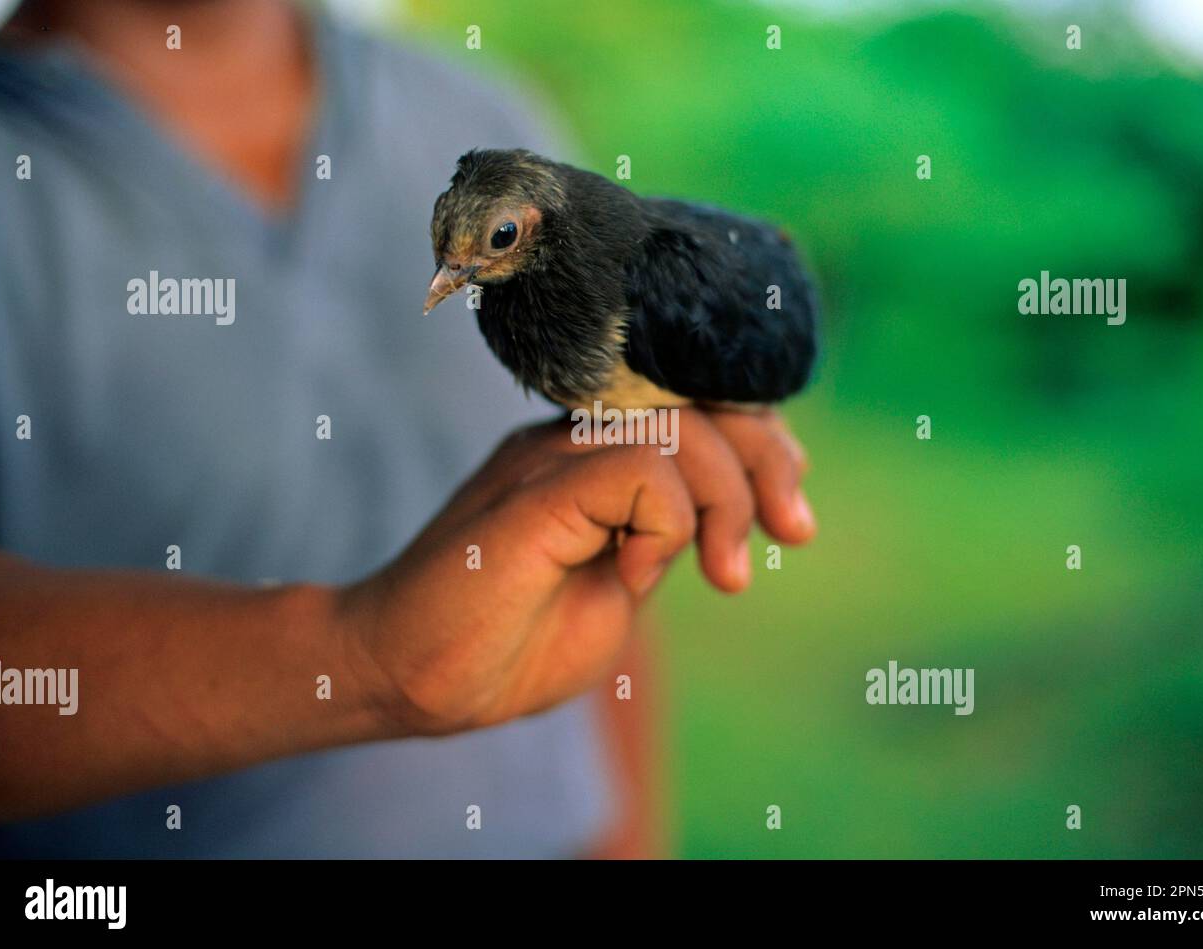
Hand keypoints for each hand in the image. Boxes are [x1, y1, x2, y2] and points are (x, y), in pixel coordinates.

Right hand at [336, 408, 813, 735]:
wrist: (410, 677)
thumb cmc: (507, 645)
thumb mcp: (618, 587)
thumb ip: (665, 537)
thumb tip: (734, 512)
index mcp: (590, 452)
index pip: (695, 404)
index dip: (762, 443)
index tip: (791, 515)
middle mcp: (571, 437)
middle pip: (698, 396)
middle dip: (768, 460)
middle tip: (792, 533)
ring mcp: (549, 456)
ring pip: (680, 424)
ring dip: (727, 503)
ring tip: (721, 575)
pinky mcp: (536, 491)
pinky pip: (642, 467)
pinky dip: (669, 527)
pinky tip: (637, 575)